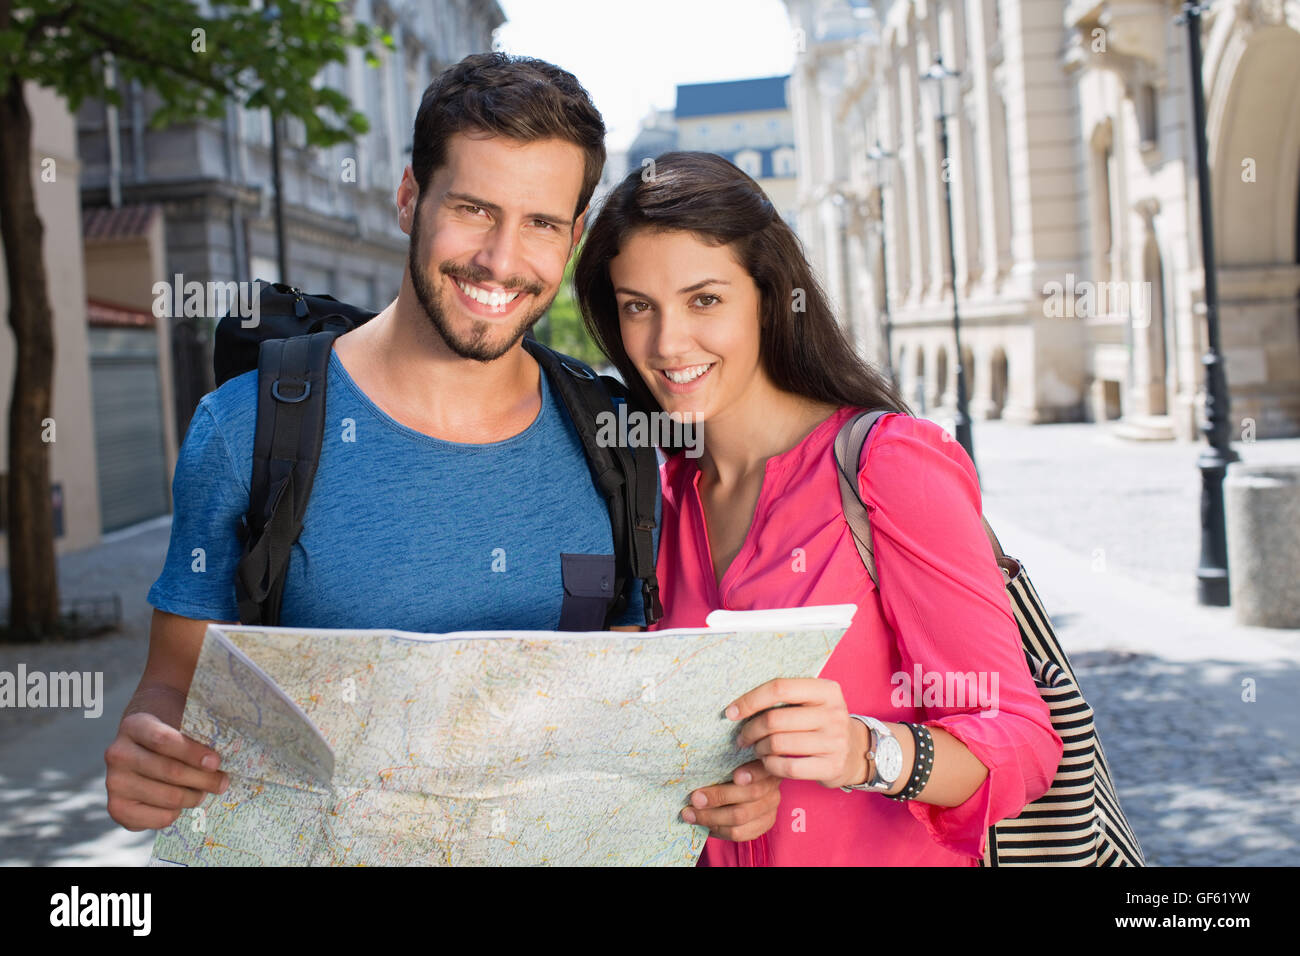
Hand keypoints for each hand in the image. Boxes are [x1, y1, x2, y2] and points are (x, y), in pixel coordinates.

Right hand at [104, 712, 230, 830]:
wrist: (141, 752)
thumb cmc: (171, 737)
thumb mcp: (180, 724)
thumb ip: (198, 734)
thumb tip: (223, 755)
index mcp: (134, 726)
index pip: (163, 740)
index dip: (193, 753)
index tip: (216, 762)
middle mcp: (118, 754)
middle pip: (170, 771)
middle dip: (204, 779)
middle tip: (223, 782)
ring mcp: (114, 783)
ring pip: (169, 797)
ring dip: (195, 797)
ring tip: (204, 791)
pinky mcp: (117, 808)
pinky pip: (159, 818)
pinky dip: (178, 813)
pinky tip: (180, 804)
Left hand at [681, 760, 780, 840]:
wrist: (740, 793)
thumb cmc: (729, 773)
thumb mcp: (728, 764)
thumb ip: (722, 765)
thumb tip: (698, 768)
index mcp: (764, 767)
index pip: (763, 769)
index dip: (752, 773)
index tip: (735, 776)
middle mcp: (772, 788)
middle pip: (750, 795)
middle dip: (718, 797)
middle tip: (695, 799)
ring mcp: (769, 809)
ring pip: (740, 817)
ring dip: (711, 817)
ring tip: (690, 815)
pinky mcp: (762, 826)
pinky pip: (739, 833)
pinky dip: (718, 830)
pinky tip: (704, 824)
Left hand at [728, 678, 864, 789]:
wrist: (856, 751)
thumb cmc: (821, 723)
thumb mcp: (812, 702)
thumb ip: (784, 700)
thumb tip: (735, 708)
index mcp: (826, 690)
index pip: (779, 688)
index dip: (750, 700)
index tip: (731, 712)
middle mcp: (833, 713)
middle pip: (775, 719)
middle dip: (750, 730)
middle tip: (743, 738)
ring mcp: (835, 741)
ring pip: (778, 744)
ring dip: (759, 749)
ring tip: (757, 750)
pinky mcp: (832, 766)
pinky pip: (788, 767)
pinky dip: (770, 766)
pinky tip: (768, 763)